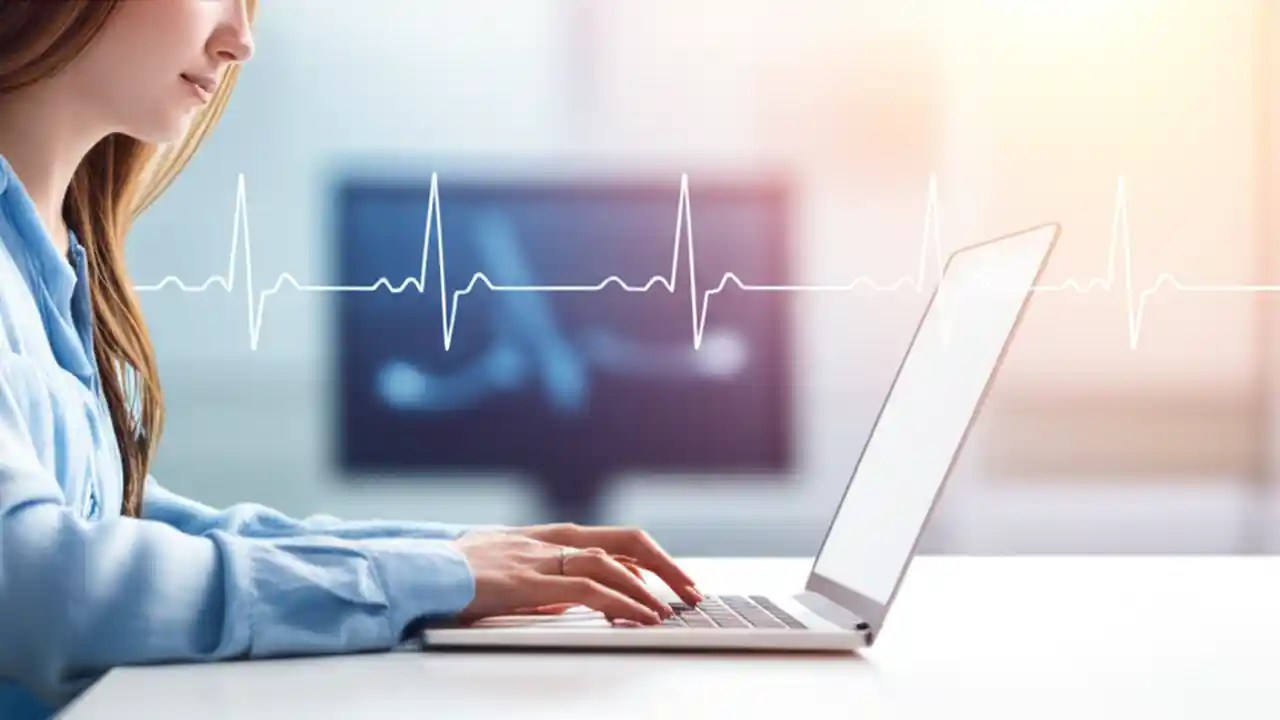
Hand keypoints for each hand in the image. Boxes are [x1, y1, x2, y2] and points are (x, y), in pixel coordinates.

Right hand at [449, 523, 698, 625]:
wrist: (413, 573)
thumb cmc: (449, 580)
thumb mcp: (502, 578)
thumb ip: (539, 587)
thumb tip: (568, 604)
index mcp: (542, 538)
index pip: (608, 541)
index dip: (646, 561)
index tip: (670, 581)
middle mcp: (547, 540)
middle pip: (623, 541)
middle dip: (664, 564)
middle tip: (692, 589)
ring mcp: (538, 557)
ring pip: (611, 562)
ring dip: (649, 586)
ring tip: (674, 608)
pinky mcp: (528, 580)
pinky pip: (589, 588)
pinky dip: (622, 601)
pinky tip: (641, 616)